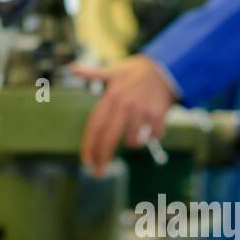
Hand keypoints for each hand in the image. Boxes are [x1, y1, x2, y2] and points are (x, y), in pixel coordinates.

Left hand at [71, 55, 178, 176]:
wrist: (167, 68)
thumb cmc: (136, 72)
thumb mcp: (113, 71)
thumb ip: (92, 73)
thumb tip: (73, 68)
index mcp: (111, 96)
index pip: (95, 125)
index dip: (89, 145)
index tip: (86, 161)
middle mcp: (124, 105)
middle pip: (109, 138)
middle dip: (103, 158)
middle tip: (98, 172)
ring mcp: (141, 111)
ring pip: (132, 141)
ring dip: (133, 142)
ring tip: (136, 131)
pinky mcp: (157, 116)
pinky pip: (152, 137)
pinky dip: (151, 136)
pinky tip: (151, 126)